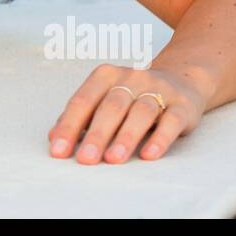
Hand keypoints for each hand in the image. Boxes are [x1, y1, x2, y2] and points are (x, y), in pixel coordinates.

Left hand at [47, 64, 208, 163]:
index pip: (83, 101)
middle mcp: (132, 78)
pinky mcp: (182, 105)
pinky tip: (149, 154)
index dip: (69, 126)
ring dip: (126, 136)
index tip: (58, 151)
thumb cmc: (131, 97)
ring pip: (141, 112)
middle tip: (85, 159)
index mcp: (106, 76)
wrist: (180, 80)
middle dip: (97, 134)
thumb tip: (53, 138)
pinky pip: (171, 121)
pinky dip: (160, 138)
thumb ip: (80, 118)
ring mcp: (158, 89)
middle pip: (111, 106)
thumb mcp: (104, 100)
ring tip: (113, 159)